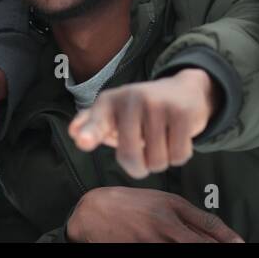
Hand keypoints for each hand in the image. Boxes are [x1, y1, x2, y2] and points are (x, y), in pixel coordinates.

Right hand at [65, 187, 243, 242]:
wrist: (94, 211)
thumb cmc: (134, 204)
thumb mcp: (166, 201)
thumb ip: (195, 218)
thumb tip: (226, 236)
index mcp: (174, 211)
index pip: (209, 229)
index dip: (228, 240)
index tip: (241, 246)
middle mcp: (165, 228)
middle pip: (199, 246)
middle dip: (215, 250)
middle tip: (231, 253)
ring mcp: (151, 243)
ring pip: (185, 254)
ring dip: (197, 253)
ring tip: (195, 249)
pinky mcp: (138, 252)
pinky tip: (175, 250)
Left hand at [68, 68, 216, 177]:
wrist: (184, 91)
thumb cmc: (142, 110)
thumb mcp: (114, 112)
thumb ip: (92, 124)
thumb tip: (74, 133)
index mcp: (110, 102)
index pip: (97, 121)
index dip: (90, 133)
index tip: (82, 141)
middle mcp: (132, 99)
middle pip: (130, 157)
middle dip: (139, 167)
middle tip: (144, 151)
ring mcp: (158, 105)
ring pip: (157, 162)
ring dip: (161, 161)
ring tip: (161, 139)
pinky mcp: (182, 113)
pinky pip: (178, 156)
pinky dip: (179, 155)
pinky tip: (176, 136)